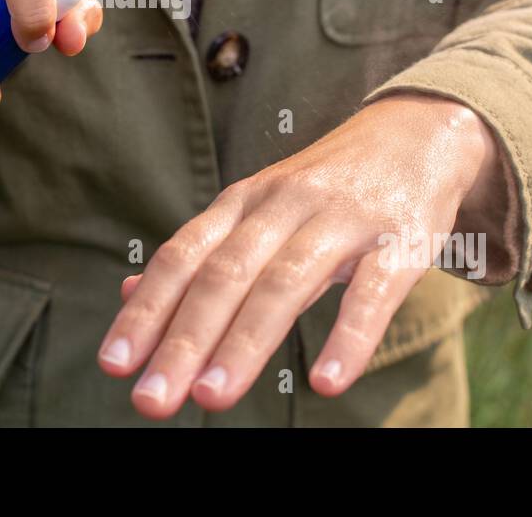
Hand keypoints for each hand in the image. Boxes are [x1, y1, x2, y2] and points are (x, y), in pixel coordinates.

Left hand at [97, 93, 502, 418]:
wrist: (418, 133)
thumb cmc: (326, 186)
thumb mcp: (257, 209)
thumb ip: (201, 253)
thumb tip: (130, 292)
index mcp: (243, 202)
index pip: (183, 256)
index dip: (147, 309)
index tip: (114, 362)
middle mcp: (284, 205)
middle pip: (225, 274)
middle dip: (184, 339)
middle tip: (151, 399)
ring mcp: (343, 219)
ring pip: (286, 281)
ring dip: (245, 341)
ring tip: (211, 396)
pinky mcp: (401, 238)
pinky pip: (373, 291)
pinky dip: (350, 337)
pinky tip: (326, 382)